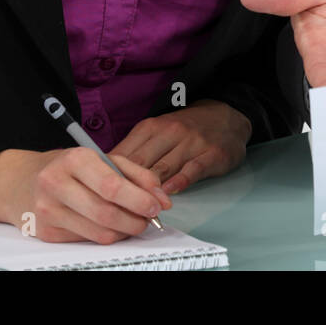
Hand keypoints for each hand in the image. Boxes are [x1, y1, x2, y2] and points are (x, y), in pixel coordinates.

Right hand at [0, 147, 171, 243]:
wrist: (19, 182)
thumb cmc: (68, 168)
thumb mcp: (100, 159)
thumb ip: (135, 173)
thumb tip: (161, 197)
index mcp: (74, 160)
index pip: (112, 185)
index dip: (139, 199)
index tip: (157, 206)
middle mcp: (56, 184)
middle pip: (105, 213)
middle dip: (135, 220)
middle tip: (149, 220)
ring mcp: (48, 211)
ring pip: (98, 232)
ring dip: (124, 231)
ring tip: (134, 223)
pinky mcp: (45, 233)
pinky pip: (86, 240)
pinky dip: (106, 236)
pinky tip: (111, 226)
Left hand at [110, 100, 250, 195]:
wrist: (228, 115)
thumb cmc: (186, 129)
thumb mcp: (157, 132)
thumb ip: (135, 151)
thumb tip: (104, 174)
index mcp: (151, 127)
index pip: (123, 154)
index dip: (109, 176)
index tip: (98, 194)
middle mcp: (169, 132)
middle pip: (139, 163)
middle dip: (125, 187)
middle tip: (114, 208)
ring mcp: (191, 143)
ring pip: (163, 169)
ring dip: (149, 190)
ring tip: (137, 209)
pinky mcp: (211, 154)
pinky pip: (192, 169)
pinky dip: (179, 182)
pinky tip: (169, 194)